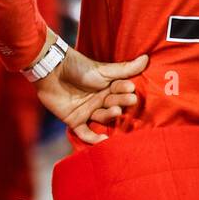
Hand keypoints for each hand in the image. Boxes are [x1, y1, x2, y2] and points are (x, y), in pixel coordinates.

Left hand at [32, 32, 148, 144]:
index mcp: (107, 88)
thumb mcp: (104, 70)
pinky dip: (94, 139)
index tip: (131, 88)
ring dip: (110, 116)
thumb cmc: (78, 67)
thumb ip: (125, 68)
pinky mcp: (74, 121)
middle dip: (120, 103)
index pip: (120, 92)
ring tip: (116, 111)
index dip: (125, 90)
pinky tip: (103, 141)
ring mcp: (87, 112)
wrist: (52, 70)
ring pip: (102, 118)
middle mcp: (99, 101)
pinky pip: (85, 134)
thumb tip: (146, 58)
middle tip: (128, 100)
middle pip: (113, 105)